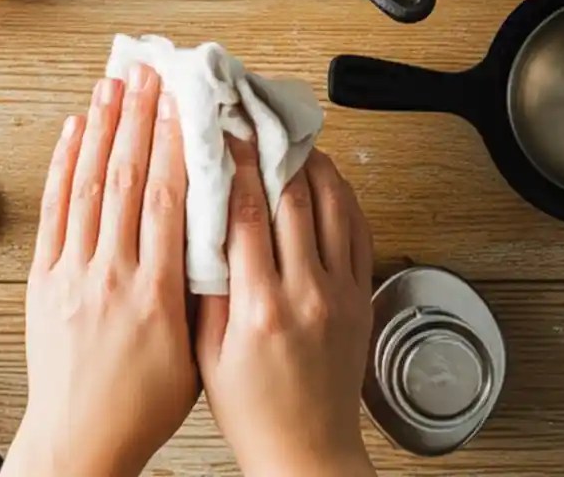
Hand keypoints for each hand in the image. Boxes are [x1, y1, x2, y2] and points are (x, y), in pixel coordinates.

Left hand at [3, 66, 196, 476]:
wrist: (81, 438)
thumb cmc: (144, 403)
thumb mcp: (194, 348)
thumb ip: (203, 286)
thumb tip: (216, 227)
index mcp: (156, 294)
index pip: (167, 199)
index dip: (175, 144)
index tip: (185, 104)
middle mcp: (111, 277)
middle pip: (126, 180)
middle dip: (139, 119)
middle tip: (151, 73)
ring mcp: (72, 275)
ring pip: (88, 186)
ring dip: (101, 129)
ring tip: (114, 85)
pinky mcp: (44, 280)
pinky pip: (54, 212)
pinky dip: (63, 167)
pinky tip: (74, 134)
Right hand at [197, 141, 375, 476]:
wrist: (306, 451)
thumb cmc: (252, 412)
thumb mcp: (206, 355)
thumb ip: (205, 290)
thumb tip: (200, 229)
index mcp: (260, 307)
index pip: (248, 213)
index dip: (235, 164)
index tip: (223, 133)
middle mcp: (306, 294)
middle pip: (293, 198)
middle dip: (271, 150)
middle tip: (256, 119)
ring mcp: (340, 294)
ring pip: (333, 206)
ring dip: (313, 164)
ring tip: (292, 137)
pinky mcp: (362, 299)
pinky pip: (359, 231)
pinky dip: (344, 196)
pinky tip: (328, 179)